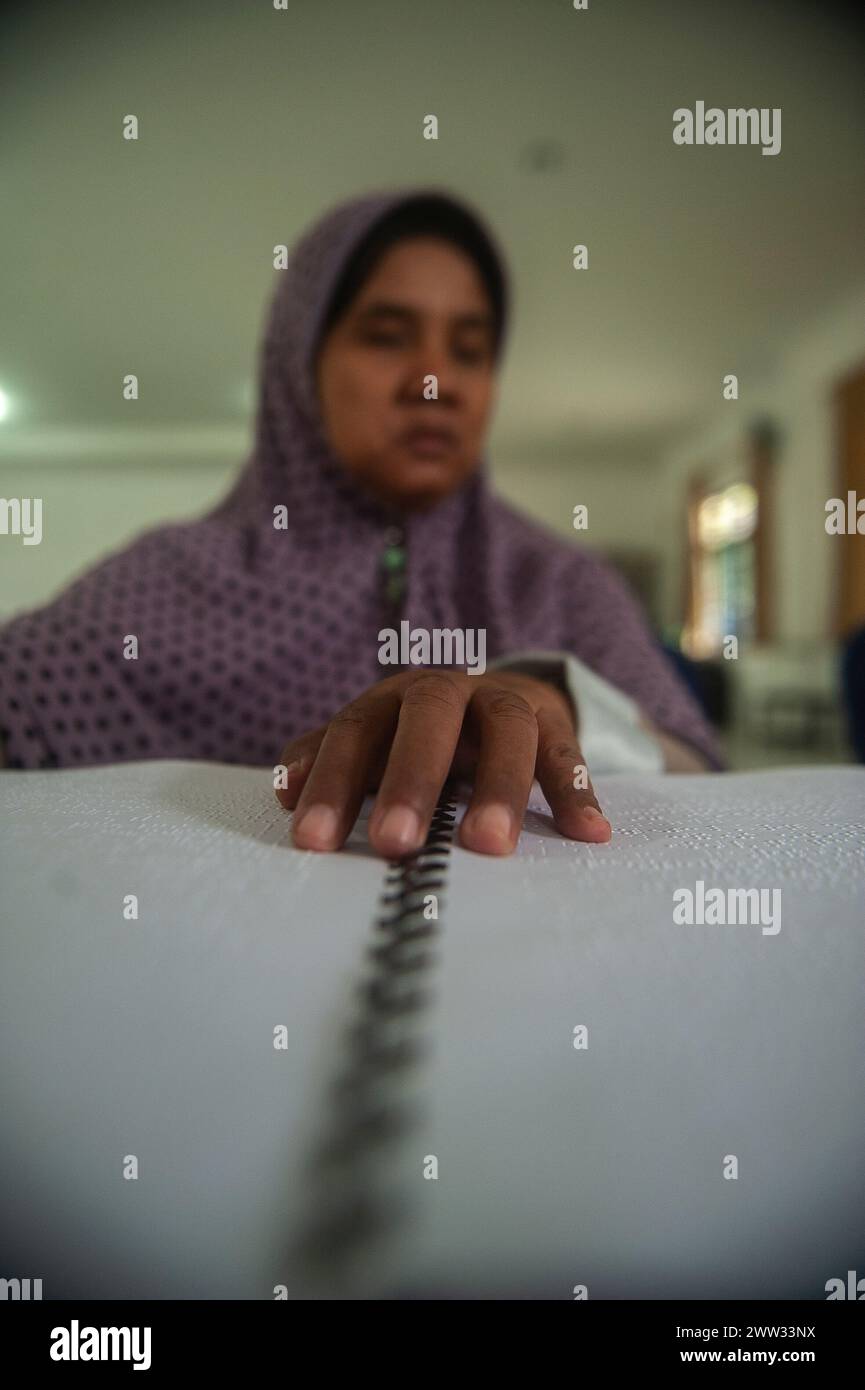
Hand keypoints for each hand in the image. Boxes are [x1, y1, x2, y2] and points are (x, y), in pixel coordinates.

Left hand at [275, 668, 611, 857]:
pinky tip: (588, 833)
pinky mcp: (553, 721)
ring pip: (507, 729)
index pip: (355, 734)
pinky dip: (577, 789)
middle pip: (428, 718)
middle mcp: (447, 692)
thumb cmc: (419, 735)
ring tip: (485, 847)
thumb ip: (330, 761)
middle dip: (410, 780)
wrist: (498, 696)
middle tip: (395, 845)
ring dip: (498, 787)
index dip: (332, 785)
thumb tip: (285, 792)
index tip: (314, 843)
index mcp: (391, 699)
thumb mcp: (373, 742)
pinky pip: (567, 752)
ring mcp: (503, 702)